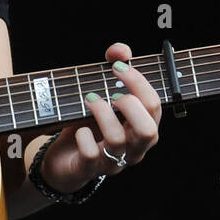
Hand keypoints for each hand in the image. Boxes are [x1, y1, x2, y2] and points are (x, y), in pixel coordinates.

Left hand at [38, 42, 161, 192]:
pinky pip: (91, 154)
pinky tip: (78, 128)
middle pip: (148, 131)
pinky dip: (83, 136)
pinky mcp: (89, 169)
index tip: (117, 67)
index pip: (154, 106)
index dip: (138, 83)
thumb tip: (120, 51)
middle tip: (111, 92)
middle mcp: (133, 148)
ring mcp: (112, 161)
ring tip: (89, 99)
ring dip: (102, 112)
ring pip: (117, 139)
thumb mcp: (105, 95)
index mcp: (143, 128)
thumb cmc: (92, 124)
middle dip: (129, 104)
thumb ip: (117, 67)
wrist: (66, 160)